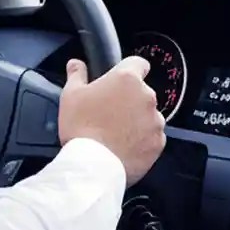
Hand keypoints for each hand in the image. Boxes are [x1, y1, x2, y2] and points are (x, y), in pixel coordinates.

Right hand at [57, 56, 165, 185]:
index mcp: (127, 79)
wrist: (93, 165)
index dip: (129, 70)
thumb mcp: (71, 95)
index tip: (120, 81)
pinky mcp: (159, 142)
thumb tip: (76, 64)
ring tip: (116, 133)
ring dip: (136, 120)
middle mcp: (146, 96)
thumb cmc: (81, 127)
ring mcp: (155, 120)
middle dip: (129, 100)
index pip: (138, 63)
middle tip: (109, 113)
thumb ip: (77, 75)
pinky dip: (142, 140)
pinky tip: (124, 146)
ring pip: (148, 115)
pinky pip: (152, 136)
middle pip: (141, 92)